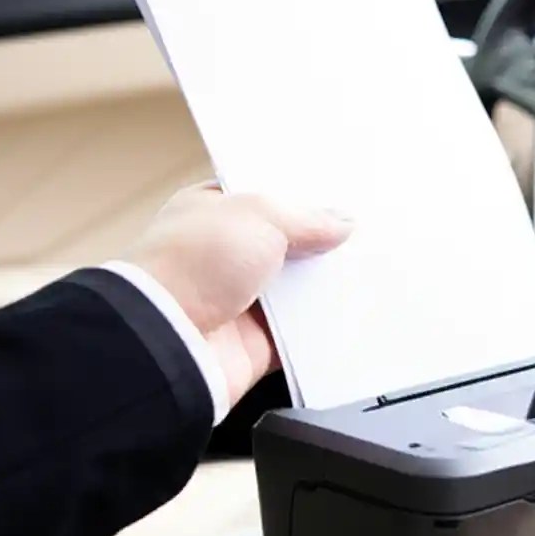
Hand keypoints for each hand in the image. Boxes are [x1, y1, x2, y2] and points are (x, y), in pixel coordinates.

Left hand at [122, 182, 352, 405]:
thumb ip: (307, 218)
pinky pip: (299, 333)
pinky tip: (351, 313)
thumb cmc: (192, 264)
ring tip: (368, 269)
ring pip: (297, 289)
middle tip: (362, 232)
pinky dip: (321, 327)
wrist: (167, 338)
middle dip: (320, 242)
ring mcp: (239, 298)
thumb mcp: (259, 215)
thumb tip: (341, 221)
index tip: (341, 194)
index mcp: (213, 211)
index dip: (302, 196)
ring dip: (324, 285)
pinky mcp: (255, 340)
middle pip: (286, 244)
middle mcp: (224, 254)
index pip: (265, 196)